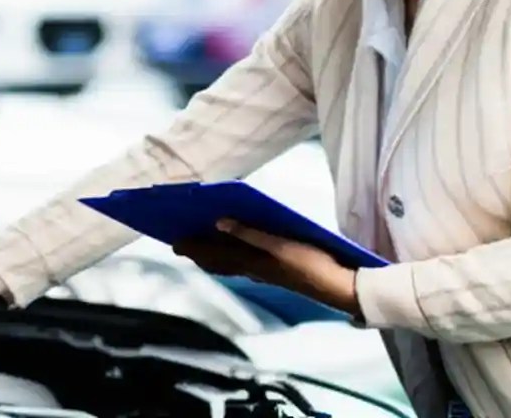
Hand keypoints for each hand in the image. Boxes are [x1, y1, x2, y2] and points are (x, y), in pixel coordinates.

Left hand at [173, 219, 360, 316]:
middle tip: (177, 244)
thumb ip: (249, 233)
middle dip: (196, 252)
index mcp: (251, 262)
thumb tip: (219, 222)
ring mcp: (263, 272)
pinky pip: (242, 265)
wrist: (338, 287)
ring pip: (228, 265)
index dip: (192, 247)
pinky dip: (228, 258)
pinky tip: (231, 254)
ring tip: (197, 248)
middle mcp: (253, 269)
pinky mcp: (274, 271)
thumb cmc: (311, 264)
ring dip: (211, 256)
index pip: (213, 254)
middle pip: (217, 262)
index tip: (172, 241)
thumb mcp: (280, 245)